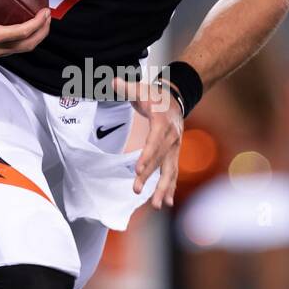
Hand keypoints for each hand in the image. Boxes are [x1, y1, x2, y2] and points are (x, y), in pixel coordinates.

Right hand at [0, 0, 50, 61]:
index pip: (22, 33)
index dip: (38, 23)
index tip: (46, 12)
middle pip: (27, 46)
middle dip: (41, 32)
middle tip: (47, 17)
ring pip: (19, 51)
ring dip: (32, 38)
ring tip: (39, 23)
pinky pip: (9, 52)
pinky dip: (20, 42)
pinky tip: (19, 30)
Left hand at [111, 75, 182, 210]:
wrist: (176, 98)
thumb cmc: (155, 95)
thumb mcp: (141, 88)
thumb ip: (126, 87)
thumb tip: (112, 82)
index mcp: (163, 122)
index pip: (154, 142)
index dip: (147, 156)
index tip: (138, 170)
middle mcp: (172, 137)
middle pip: (160, 159)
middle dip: (148, 176)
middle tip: (136, 191)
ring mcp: (175, 147)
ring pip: (170, 171)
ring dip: (164, 189)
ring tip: (157, 206)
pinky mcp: (174, 154)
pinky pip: (173, 173)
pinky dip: (170, 188)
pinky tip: (167, 203)